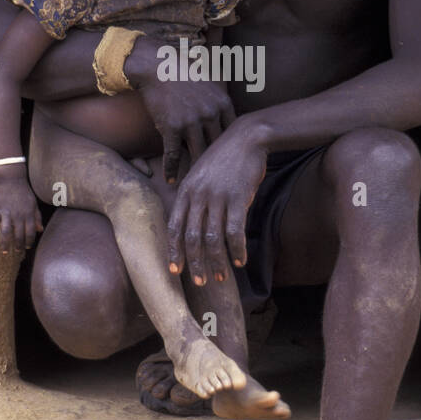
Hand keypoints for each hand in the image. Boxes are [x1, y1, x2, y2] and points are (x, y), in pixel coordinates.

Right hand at [0, 179, 43, 252]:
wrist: (11, 179)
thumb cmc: (24, 192)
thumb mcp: (34, 204)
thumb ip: (37, 217)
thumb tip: (40, 230)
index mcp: (28, 214)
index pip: (30, 232)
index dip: (29, 241)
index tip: (28, 247)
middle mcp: (18, 215)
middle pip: (19, 234)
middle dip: (18, 245)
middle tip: (17, 251)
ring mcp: (6, 213)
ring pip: (6, 232)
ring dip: (5, 243)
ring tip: (5, 251)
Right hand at [127, 37, 235, 183]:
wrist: (157, 65)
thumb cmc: (184, 73)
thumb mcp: (211, 82)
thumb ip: (222, 100)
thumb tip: (233, 113)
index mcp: (223, 104)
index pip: (232, 134)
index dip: (233, 151)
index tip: (234, 165)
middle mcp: (210, 114)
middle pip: (218, 148)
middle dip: (219, 167)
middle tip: (220, 185)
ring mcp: (191, 121)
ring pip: (198, 154)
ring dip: (196, 173)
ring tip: (197, 187)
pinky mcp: (171, 127)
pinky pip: (173, 154)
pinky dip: (172, 170)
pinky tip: (171, 181)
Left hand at [167, 121, 266, 284]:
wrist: (246, 138)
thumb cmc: (223, 158)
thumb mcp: (200, 174)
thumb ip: (192, 196)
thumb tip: (189, 222)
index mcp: (185, 191)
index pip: (174, 227)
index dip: (174, 251)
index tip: (175, 271)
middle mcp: (198, 196)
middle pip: (191, 238)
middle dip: (195, 263)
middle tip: (200, 282)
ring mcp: (217, 197)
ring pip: (213, 238)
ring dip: (216, 261)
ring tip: (220, 276)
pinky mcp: (238, 198)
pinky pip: (234, 231)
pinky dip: (236, 250)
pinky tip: (240, 261)